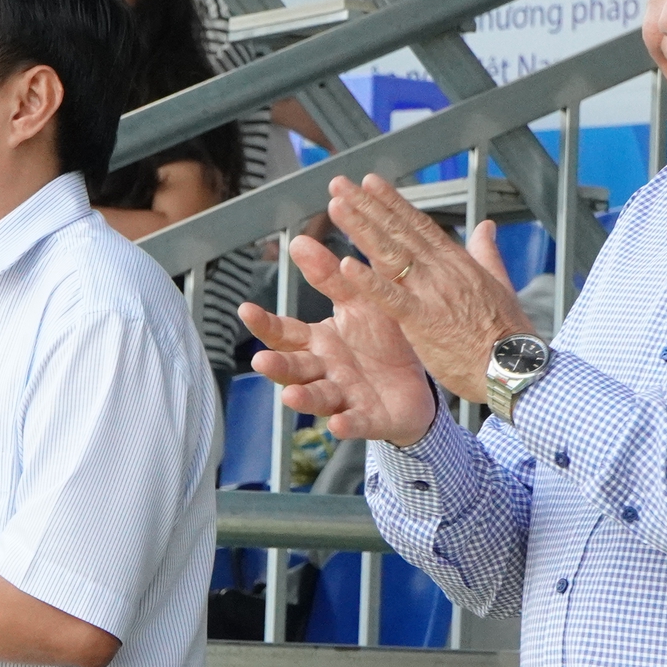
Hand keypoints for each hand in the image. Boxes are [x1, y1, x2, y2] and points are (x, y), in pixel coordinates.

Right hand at [240, 291, 439, 446]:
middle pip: (294, 369)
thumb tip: (299, 240)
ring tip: (291, 396)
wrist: (420, 379)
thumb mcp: (358, 303)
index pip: (286, 333)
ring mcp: (343, 397)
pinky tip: (338, 425)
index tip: (246, 310)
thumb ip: (329, 276)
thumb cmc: (382, 340)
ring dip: (302, 398)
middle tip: (261, 361)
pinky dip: (345, 426)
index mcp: (319, 343)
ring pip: (317, 398)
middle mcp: (324, 371)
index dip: (265, 324)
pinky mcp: (368, 419)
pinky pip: (354, 423)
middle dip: (277, 367)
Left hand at [311, 175, 531, 398]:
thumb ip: (487, 253)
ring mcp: (432, 294)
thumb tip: (486, 226)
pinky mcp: (424, 321)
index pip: (419, 226)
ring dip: (362, 228)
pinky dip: (369, 282)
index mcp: (458, 263)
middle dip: (367, 205)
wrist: (516, 367)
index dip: (393, 202)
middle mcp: (443, 271)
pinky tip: (348, 266)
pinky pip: (391, 298)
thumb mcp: (501, 285)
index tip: (370, 183)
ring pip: (391, 254)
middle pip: (399, 231)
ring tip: (338, 207)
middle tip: (340, 184)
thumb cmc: (509, 334)